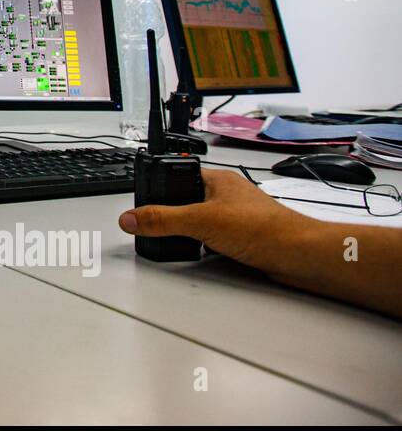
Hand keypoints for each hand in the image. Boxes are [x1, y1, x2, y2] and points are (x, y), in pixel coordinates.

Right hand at [118, 169, 307, 276]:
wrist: (300, 255)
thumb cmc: (266, 228)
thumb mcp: (201, 221)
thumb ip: (162, 220)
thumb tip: (131, 218)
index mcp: (218, 180)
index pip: (179, 175)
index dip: (160, 186)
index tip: (143, 200)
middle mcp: (228, 196)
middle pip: (187, 201)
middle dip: (174, 215)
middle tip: (159, 225)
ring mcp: (237, 217)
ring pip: (202, 222)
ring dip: (192, 233)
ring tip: (184, 240)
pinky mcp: (244, 238)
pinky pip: (214, 239)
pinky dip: (206, 247)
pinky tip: (204, 253)